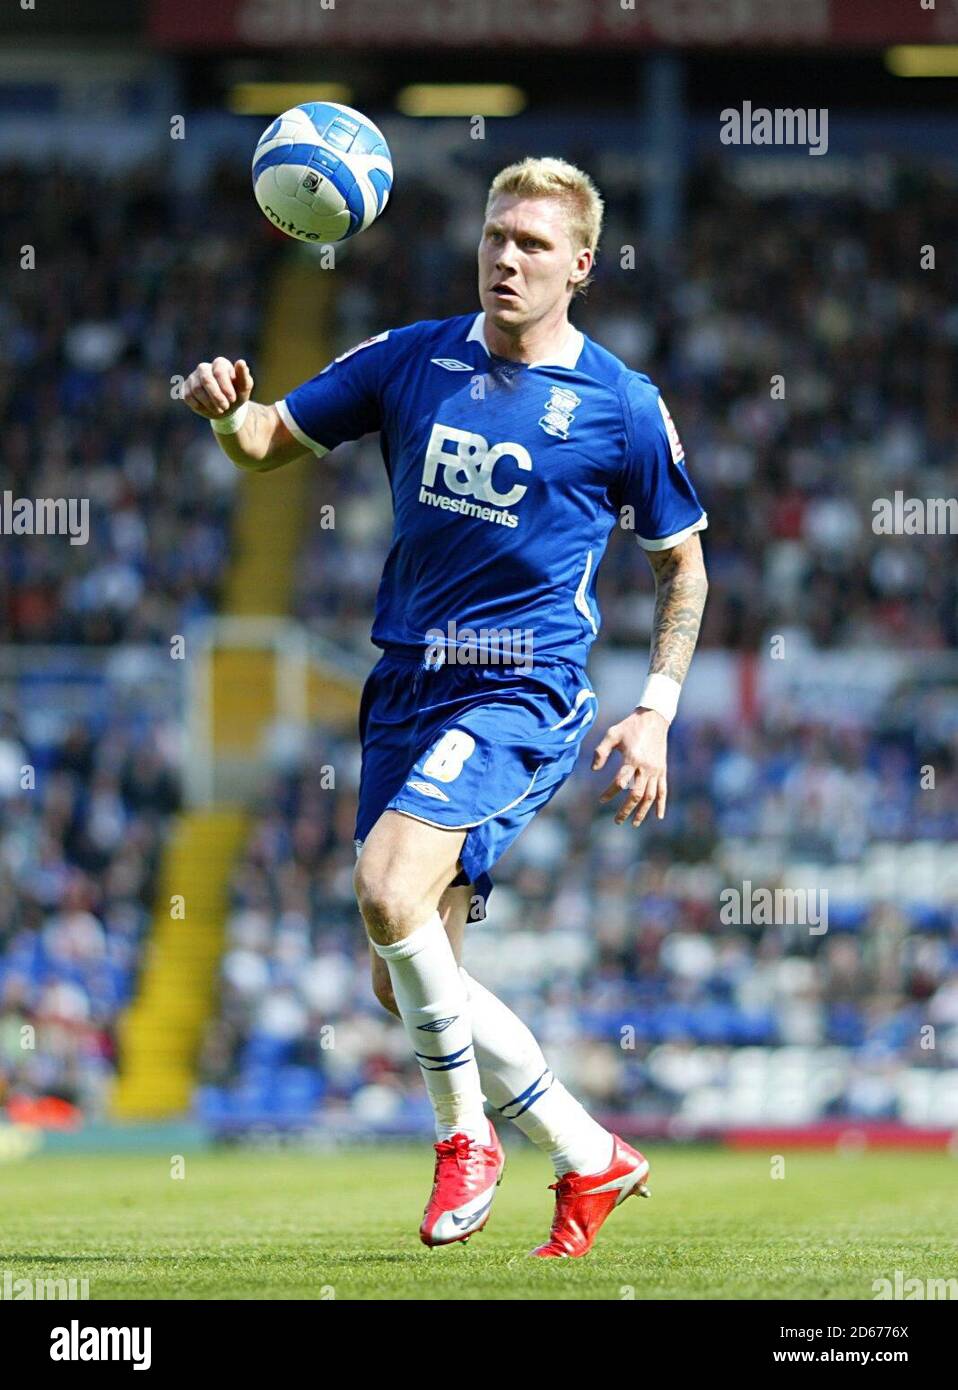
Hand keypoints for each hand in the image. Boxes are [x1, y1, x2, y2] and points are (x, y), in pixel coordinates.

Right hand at [182, 357, 253, 419]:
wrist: (226, 406)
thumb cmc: (237, 394)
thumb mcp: (244, 388)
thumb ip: (243, 376)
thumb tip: (241, 362)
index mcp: (220, 363)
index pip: (219, 372)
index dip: (226, 387)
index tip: (233, 399)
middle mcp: (204, 367)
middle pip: (206, 380)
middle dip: (216, 396)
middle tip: (225, 407)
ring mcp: (193, 377)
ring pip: (196, 390)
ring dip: (209, 403)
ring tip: (219, 410)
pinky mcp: (186, 388)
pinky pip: (188, 396)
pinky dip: (199, 406)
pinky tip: (209, 409)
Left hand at [592, 708, 668, 825]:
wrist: (654, 718)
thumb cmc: (630, 726)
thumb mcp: (612, 734)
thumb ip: (601, 751)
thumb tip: (594, 770)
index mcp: (632, 759)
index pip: (620, 782)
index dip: (610, 793)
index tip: (601, 800)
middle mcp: (646, 767)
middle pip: (636, 794)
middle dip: (626, 810)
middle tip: (617, 821)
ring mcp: (656, 770)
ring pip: (650, 796)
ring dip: (642, 812)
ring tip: (635, 824)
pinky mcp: (663, 770)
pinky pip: (663, 790)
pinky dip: (661, 804)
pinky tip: (659, 816)